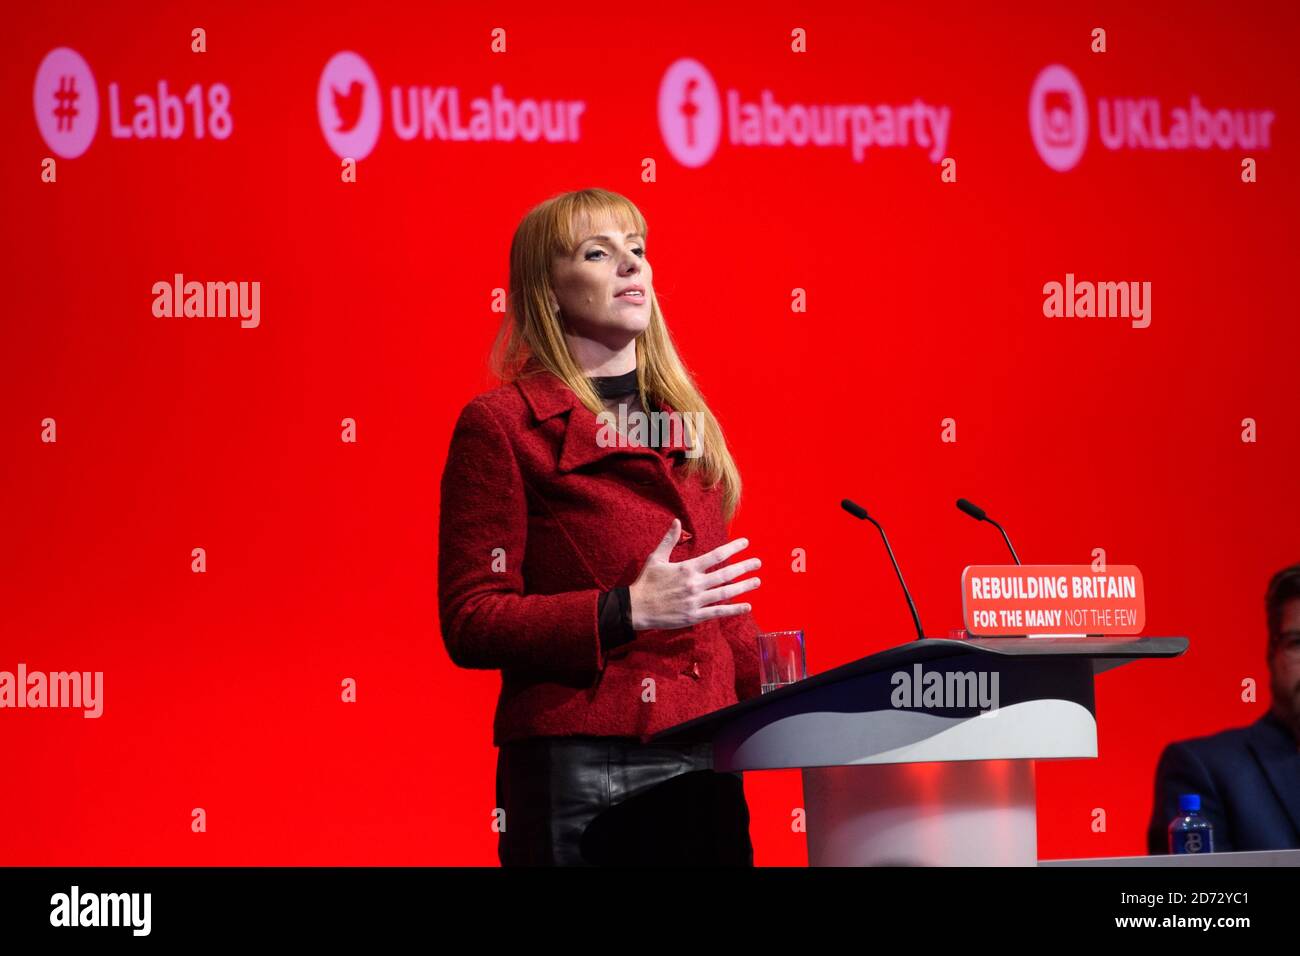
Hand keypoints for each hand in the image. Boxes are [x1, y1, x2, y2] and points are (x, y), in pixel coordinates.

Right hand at [627, 518, 761, 630]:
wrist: (636, 608)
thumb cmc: (646, 582)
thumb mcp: (656, 558)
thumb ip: (669, 540)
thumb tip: (677, 522)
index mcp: (687, 568)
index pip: (716, 556)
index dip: (733, 548)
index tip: (745, 543)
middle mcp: (695, 584)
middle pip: (725, 574)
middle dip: (744, 567)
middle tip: (758, 563)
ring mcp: (696, 601)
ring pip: (725, 593)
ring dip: (744, 587)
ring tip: (757, 581)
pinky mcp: (695, 616)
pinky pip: (718, 612)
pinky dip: (734, 610)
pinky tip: (747, 606)